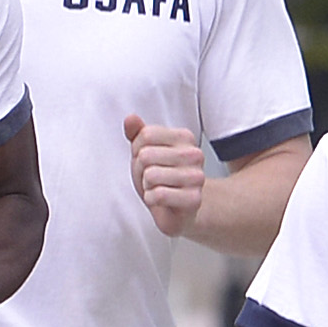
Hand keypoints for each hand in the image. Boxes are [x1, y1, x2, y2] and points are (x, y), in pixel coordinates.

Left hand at [125, 113, 204, 238]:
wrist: (179, 209)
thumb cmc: (161, 177)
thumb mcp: (145, 151)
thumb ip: (137, 133)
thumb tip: (130, 118)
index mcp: (185, 137)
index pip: (145, 134)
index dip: (138, 150)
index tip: (148, 161)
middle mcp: (195, 154)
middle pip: (146, 155)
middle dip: (141, 170)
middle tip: (153, 179)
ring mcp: (197, 177)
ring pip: (151, 175)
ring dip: (147, 186)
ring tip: (158, 188)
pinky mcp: (194, 199)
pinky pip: (158, 194)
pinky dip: (151, 199)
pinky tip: (160, 201)